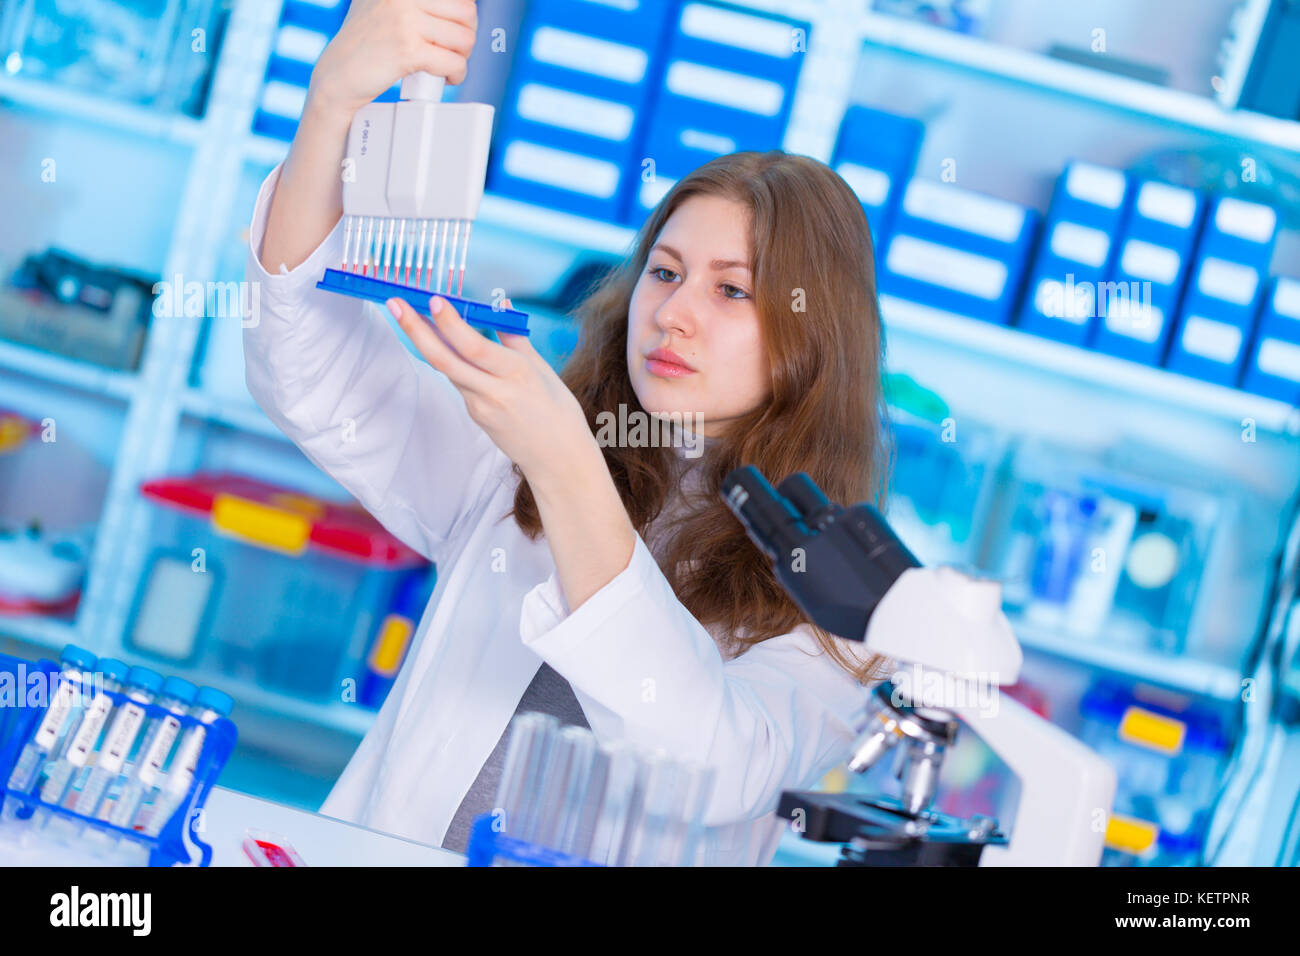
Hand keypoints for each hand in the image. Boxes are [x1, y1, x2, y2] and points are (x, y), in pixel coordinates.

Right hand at [309, 0, 478, 118]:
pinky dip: (457, 75)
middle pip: (467, 12)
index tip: (457, 28)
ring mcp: (404, 20)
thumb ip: (414, 2)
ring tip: (446, 64)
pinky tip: (446, 78)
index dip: (463, 14)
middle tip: (453, 50)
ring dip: (462, 57)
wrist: (338, 77)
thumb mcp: (383, 6)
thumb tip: (463, 5)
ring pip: (464, 38)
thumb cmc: (363, 45)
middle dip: (466, 35)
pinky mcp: (407, 50)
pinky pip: (454, 62)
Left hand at [387, 295, 597, 481]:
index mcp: (518, 374)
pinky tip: (440, 342)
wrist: (558, 460)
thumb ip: (516, 337)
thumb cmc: (558, 413)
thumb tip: (503, 306)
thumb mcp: (543, 370)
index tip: (434, 299)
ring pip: (447, 369)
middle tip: (394, 303)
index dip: (450, 323)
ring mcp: (480, 407)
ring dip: (425, 341)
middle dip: (415, 329)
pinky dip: (449, 359)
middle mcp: (494, 392)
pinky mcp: (475, 416)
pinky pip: (458, 382)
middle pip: (444, 359)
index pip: (474, 346)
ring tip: (408, 315)